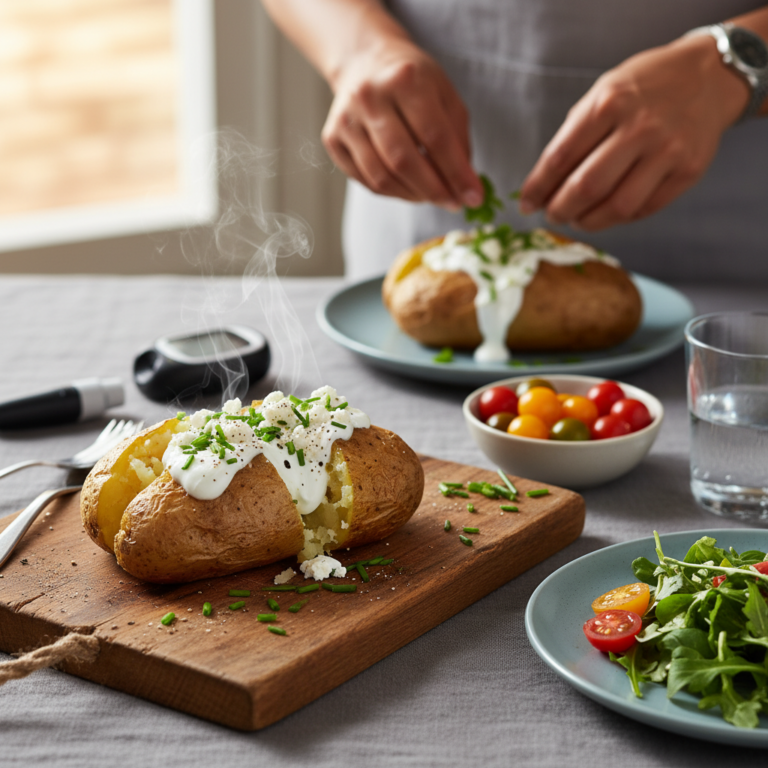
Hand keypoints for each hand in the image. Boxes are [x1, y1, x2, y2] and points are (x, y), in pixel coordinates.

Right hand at [322, 38, 483, 208]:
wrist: (365, 63)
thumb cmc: (413, 83)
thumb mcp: (445, 96)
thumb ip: (458, 140)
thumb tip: (466, 188)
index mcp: (405, 79)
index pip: (435, 137)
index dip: (456, 173)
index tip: (473, 198)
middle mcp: (370, 97)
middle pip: (404, 161)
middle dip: (433, 190)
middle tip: (452, 203)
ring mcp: (347, 120)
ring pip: (381, 177)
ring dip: (412, 195)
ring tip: (431, 196)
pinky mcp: (333, 138)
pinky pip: (366, 181)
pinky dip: (392, 192)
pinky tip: (408, 188)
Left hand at [519, 35, 749, 230]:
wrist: (708, 77)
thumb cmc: (642, 89)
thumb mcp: (602, 95)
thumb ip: (573, 137)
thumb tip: (542, 187)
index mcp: (609, 104)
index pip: (559, 158)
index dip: (537, 188)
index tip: (526, 204)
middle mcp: (640, 128)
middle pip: (586, 188)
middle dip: (560, 210)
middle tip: (553, 214)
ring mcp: (667, 151)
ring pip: (616, 207)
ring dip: (588, 222)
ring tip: (578, 219)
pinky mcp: (687, 172)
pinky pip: (643, 209)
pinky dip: (618, 218)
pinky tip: (607, 211)